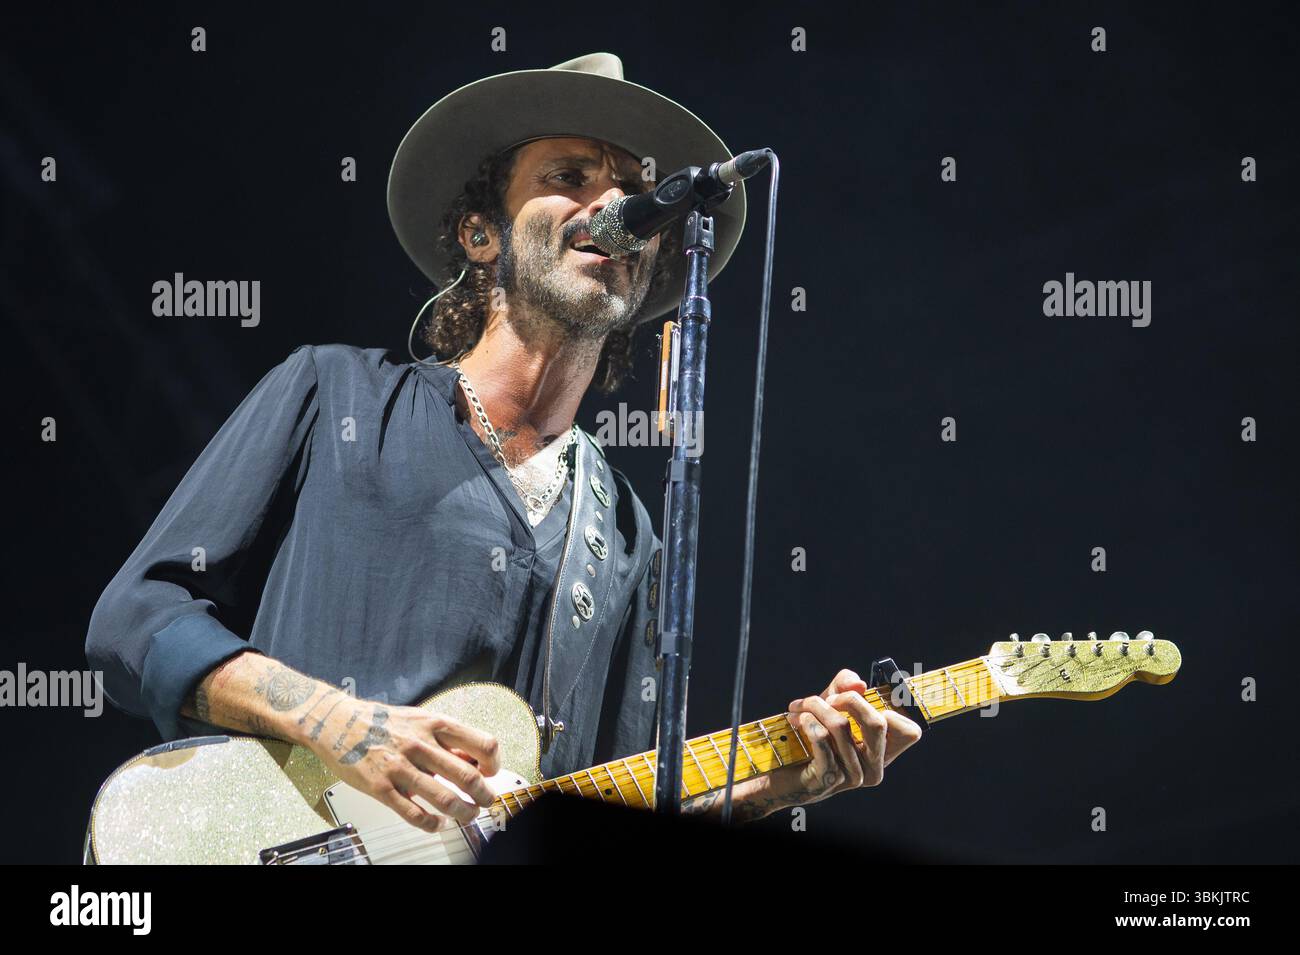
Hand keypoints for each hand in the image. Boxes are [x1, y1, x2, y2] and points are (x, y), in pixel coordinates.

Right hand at [305, 694, 500, 833]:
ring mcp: (400, 768)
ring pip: (444, 799)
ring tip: (467, 816)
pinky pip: (413, 814)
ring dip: (463, 813)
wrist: (337, 722)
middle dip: (483, 796)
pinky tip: (438, 824)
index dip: (494, 763)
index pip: (481, 744)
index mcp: (434, 725)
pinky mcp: (381, 788)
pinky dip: (432, 824)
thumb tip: (474, 759)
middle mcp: (420, 745)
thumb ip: (446, 739)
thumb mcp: (420, 719)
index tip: (491, 773)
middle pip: (467, 776)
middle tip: (486, 802)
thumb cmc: (382, 721)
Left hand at [736, 668, 922, 819]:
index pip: (910, 732)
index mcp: (883, 753)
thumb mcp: (831, 706)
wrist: (782, 770)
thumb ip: (845, 686)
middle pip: (878, 723)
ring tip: (800, 707)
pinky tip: (798, 720)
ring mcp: (852, 777)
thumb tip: (858, 683)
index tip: (864, 699)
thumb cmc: (812, 737)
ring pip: (841, 726)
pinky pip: (821, 739)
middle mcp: (874, 768)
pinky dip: (808, 721)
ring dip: (816, 706)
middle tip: (827, 699)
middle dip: (850, 699)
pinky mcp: (828, 779)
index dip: (892, 709)